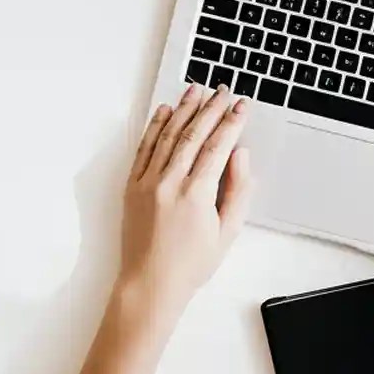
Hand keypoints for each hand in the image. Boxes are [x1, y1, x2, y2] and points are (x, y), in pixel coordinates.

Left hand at [118, 84, 253, 322]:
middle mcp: (170, 183)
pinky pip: (144, 149)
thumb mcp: (227, 232)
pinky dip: (154, 127)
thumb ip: (238, 191)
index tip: (241, 105)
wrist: (149, 284)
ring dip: (183, 110)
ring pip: (167, 136)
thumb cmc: (190, 265)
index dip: (232, 122)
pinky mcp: (132, 187)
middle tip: (222, 90)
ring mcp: (147, 183)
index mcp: (197, 194)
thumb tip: (241, 156)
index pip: (218, 146)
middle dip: (210, 108)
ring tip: (195, 90)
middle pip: (193, 134)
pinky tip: (164, 112)